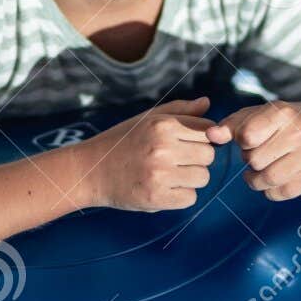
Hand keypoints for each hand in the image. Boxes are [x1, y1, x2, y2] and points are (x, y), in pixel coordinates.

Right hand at [77, 97, 217, 211]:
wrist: (91, 171)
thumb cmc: (122, 142)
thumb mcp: (147, 119)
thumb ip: (180, 110)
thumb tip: (207, 103)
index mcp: (163, 125)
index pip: (208, 130)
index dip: (200, 138)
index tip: (183, 144)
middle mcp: (162, 148)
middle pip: (209, 155)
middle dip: (197, 159)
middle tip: (175, 161)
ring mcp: (159, 174)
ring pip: (203, 177)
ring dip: (190, 179)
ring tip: (167, 175)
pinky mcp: (156, 198)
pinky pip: (190, 198)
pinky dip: (180, 196)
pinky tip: (163, 189)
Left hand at [206, 100, 300, 200]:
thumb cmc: (277, 123)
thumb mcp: (254, 116)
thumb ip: (229, 126)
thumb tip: (211, 135)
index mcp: (283, 114)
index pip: (248, 136)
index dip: (242, 140)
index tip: (249, 138)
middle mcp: (300, 134)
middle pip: (255, 160)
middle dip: (250, 159)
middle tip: (258, 152)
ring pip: (266, 180)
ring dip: (256, 178)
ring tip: (259, 168)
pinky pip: (279, 194)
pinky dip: (270, 190)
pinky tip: (274, 176)